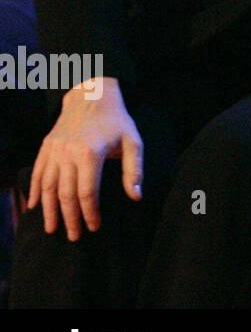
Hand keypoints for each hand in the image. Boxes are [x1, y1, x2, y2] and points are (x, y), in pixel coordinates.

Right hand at [27, 77, 141, 240]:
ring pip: (47, 187)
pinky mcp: (46, 147)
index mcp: (90, 154)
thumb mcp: (133, 141)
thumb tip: (136, 196)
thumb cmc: (116, 121)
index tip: (94, 227)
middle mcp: (68, 153)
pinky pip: (37, 173)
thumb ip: (134, 170)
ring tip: (52, 229)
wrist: (92, 95)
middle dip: (70, 218)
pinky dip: (34, 191)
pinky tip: (33, 206)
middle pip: (65, 194)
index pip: (87, 192)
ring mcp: (54, 151)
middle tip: (74, 237)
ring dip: (49, 210)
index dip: (90, 213)